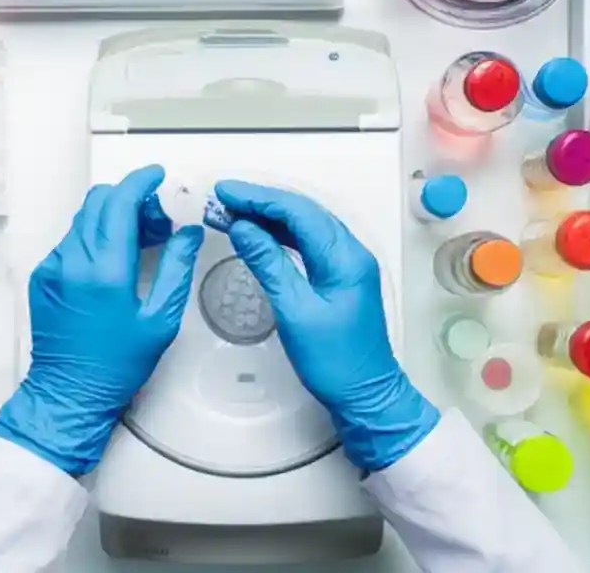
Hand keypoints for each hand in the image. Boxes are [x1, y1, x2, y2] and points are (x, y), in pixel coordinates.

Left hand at [0, 165, 203, 475]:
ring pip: (83, 219)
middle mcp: (72, 261)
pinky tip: (113, 263)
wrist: (68, 394)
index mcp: (105, 271)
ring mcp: (53, 268)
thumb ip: (177, 269)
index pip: (119, 203)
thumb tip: (188, 232)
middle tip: (156, 221)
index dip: (140, 181)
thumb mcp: (160, 320)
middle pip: (98, 202)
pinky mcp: (42, 277)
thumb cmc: (116, 365)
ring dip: (112, 218)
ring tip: (140, 245)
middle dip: (130, 199)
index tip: (157, 175)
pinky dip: (95, 238)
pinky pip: (71, 241)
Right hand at [215, 181, 438, 471]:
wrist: (366, 395)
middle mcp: (351, 253)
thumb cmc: (336, 362)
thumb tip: (243, 228)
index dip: (258, 198)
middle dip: (261, 201)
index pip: (298, 211)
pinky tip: (258, 235)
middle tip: (223, 199)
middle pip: (302, 212)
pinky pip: (308, 243)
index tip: (226, 193)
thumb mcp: (294, 311)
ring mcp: (347, 264)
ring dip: (269, 217)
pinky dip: (281, 235)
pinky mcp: (340, 277)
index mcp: (345, 258)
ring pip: (305, 226)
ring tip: (232, 213)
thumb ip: (268, 264)